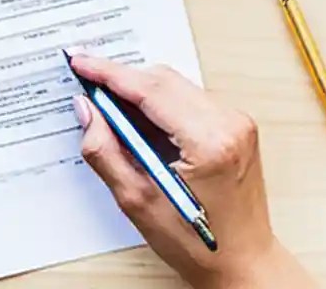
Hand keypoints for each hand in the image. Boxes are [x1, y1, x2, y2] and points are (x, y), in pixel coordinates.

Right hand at [69, 55, 315, 288]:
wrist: (243, 263)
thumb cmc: (200, 244)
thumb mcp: (138, 201)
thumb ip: (106, 151)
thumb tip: (88, 111)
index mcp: (209, 143)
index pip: (150, 90)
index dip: (109, 73)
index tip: (82, 63)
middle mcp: (230, 124)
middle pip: (164, 80)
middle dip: (122, 78)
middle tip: (87, 82)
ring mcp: (237, 123)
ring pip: (176, 86)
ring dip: (141, 91)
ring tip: (111, 110)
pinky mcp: (237, 127)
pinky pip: (190, 99)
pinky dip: (161, 103)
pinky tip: (142, 122)